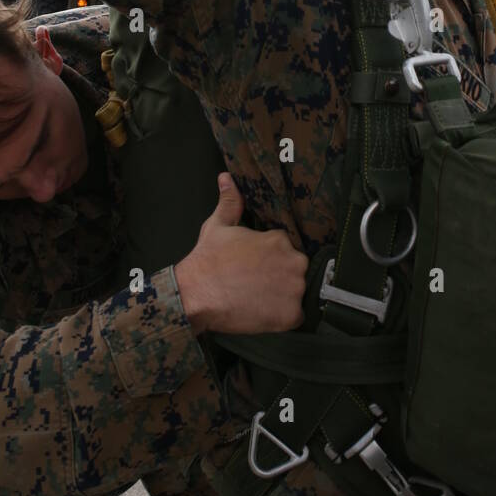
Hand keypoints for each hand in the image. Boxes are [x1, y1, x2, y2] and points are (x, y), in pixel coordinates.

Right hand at [174, 174, 308, 334]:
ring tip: (260, 300)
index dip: (272, 259)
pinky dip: (283, 317)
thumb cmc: (207, 260)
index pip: (287, 248)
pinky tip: (264, 313)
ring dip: (285, 297)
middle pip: (296, 269)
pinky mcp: (290, 315)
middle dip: (282, 276)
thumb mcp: (218, 225)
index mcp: (280, 240)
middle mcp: (293, 261)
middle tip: (258, 285)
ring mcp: (294, 289)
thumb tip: (226, 178)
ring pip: (299, 293)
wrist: (196, 294)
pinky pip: (296, 316)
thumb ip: (230, 202)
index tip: (257, 267)